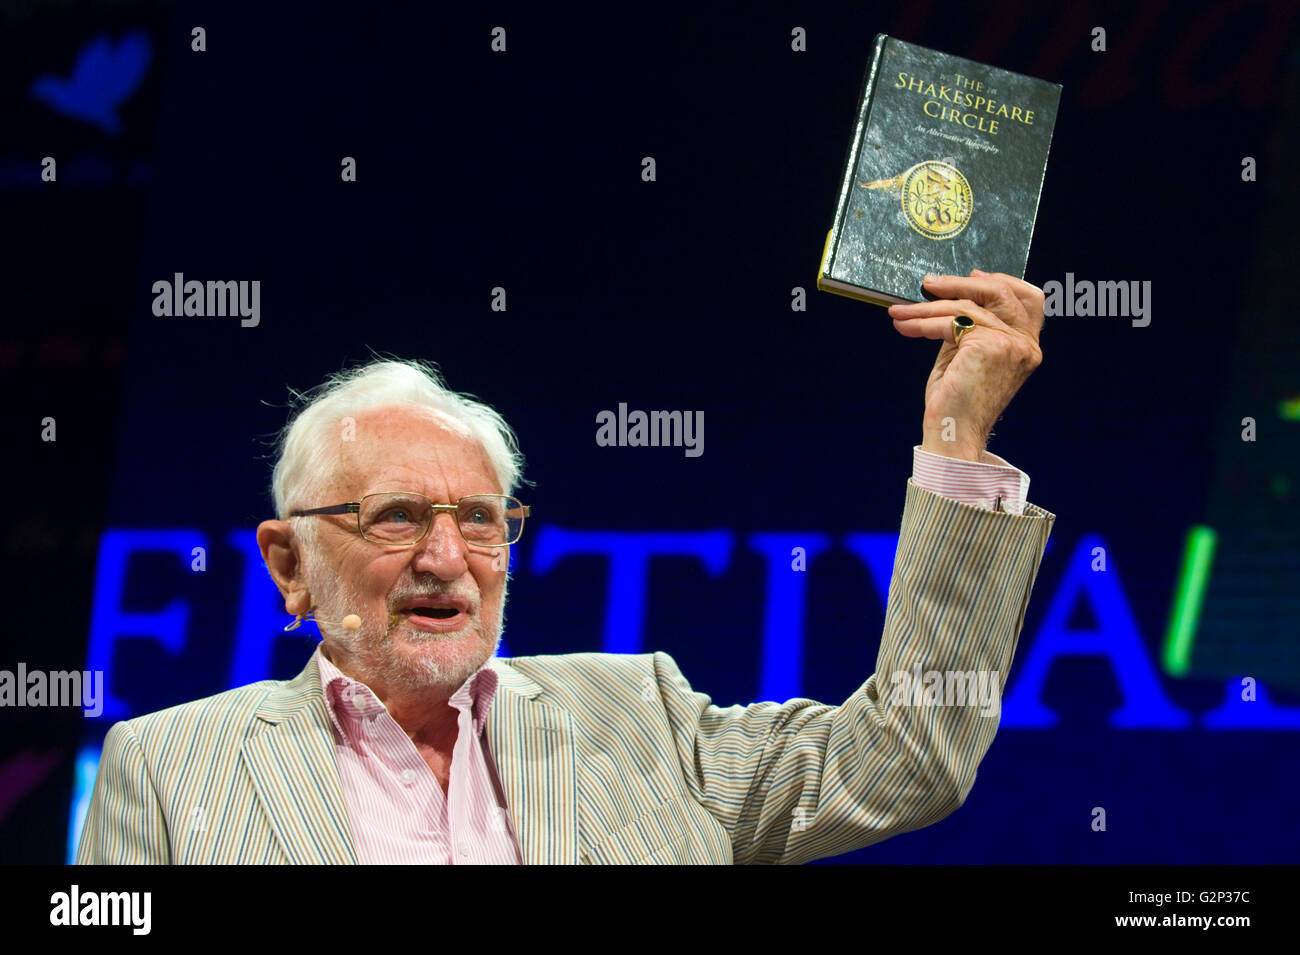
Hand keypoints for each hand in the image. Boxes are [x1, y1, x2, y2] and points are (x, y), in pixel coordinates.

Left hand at [887, 269, 1043, 461]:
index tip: (972, 275)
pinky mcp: (989, 346)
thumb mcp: (965, 357)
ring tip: (900, 312)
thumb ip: (968, 329)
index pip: (1030, 300)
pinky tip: (905, 326)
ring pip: (967, 307)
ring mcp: (1011, 345)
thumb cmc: (956, 402)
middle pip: (1000, 293)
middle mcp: (1026, 345)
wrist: (952, 434)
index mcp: (1027, 347)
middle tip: (928, 284)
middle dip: (960, 283)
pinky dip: (923, 323)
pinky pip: (951, 323)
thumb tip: (949, 299)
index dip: (1003, 281)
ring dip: (926, 307)